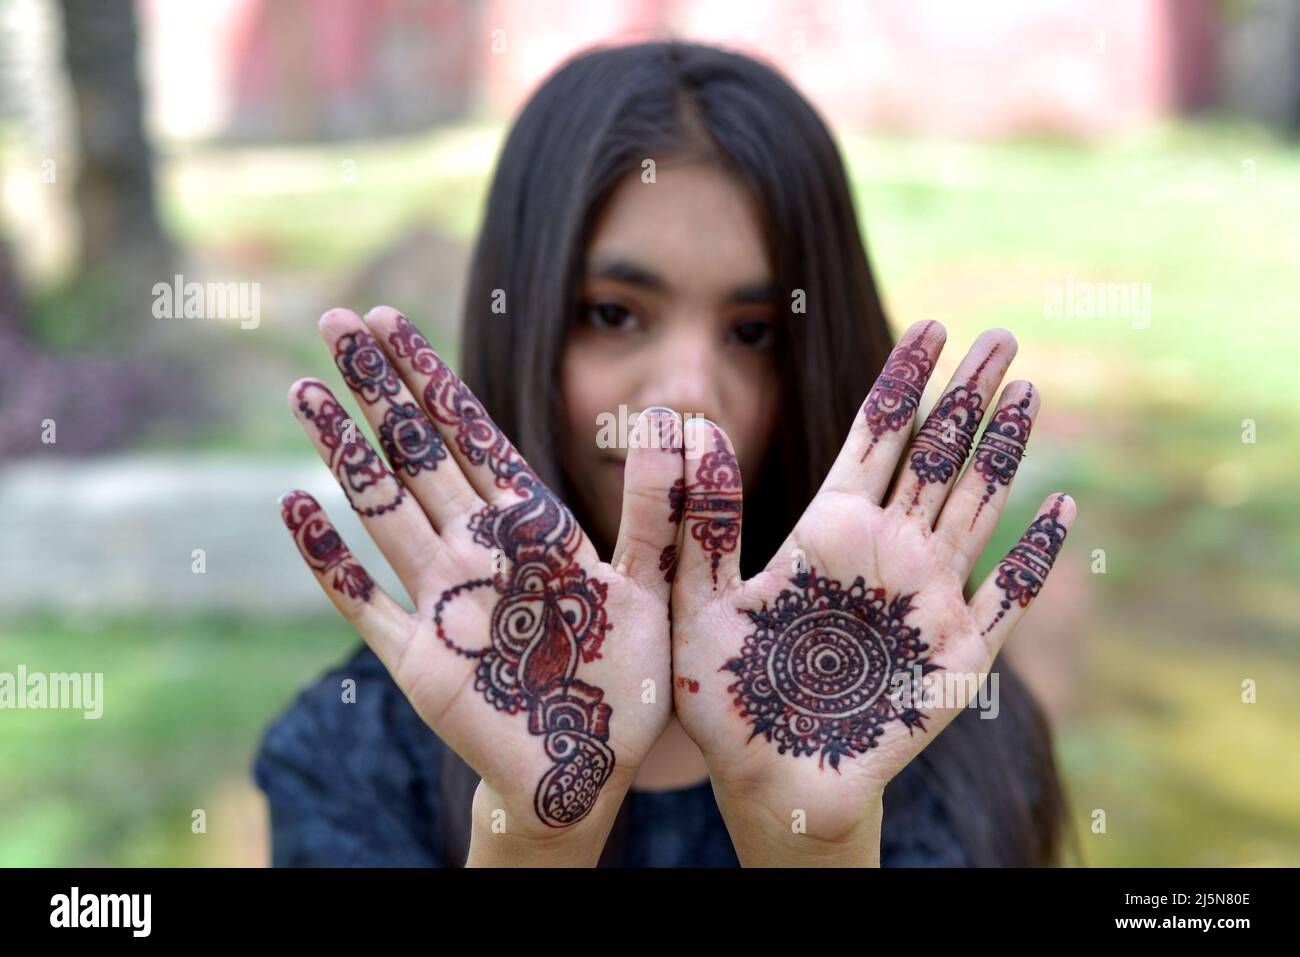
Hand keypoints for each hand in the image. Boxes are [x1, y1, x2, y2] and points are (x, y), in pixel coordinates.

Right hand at [278, 306, 681, 859]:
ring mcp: (439, 598)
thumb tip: (677, 421)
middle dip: (376, 388)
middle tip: (334, 322)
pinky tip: (292, 506)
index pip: (471, 433)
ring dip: (341, 450)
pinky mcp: (416, 656)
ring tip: (303, 390)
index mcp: (528, 526)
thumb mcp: (649, 584)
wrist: (587, 768)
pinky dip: (324, 557)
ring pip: (379, 506)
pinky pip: (359, 598)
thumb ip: (655, 509)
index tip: (392, 320)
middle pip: (416, 452)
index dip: (430, 377)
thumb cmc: (625, 680)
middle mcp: (475, 548)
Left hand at [669, 322, 1075, 863]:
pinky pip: (1009, 595)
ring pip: (978, 504)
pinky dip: (1037, 556)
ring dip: (1004, 449)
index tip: (932, 326)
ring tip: (1029, 390)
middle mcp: (886, 551)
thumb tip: (691, 428)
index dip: (905, 381)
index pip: (876, 437)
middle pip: (938, 454)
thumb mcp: (700, 604)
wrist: (771, 782)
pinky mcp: (958, 654)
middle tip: (1002, 333)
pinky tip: (1062, 508)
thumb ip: (703, 524)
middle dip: (969, 394)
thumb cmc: (727, 700)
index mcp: (828, 530)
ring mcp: (928, 598)